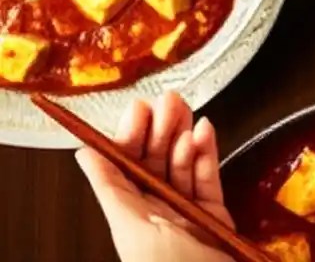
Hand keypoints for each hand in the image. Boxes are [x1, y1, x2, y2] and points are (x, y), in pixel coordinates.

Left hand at [76, 92, 234, 261]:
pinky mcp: (216, 215)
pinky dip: (208, 154)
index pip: (126, 166)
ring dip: (185, 135)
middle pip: (156, 161)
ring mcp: (187, 212)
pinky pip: (210, 179)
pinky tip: (206, 132)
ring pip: (184, 165)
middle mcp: (157, 211)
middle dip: (161, 128)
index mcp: (130, 214)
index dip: (131, 136)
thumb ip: (111, 187)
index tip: (140, 109)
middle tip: (169, 100)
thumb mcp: (132, 226)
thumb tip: (84, 155)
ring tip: (187, 110)